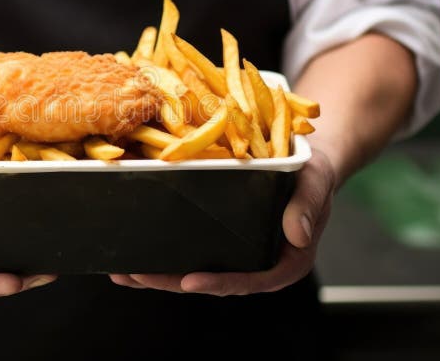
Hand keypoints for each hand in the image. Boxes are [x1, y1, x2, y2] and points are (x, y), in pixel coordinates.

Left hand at [109, 148, 336, 294]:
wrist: (303, 156)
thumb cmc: (313, 170)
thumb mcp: (315, 181)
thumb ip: (307, 206)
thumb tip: (298, 237)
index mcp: (284, 260)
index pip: (251, 280)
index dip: (220, 283)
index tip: (190, 281)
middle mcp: (256, 261)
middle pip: (212, 280)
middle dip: (171, 281)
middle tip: (137, 276)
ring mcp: (235, 251)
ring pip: (195, 268)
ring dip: (158, 272)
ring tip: (124, 271)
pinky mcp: (219, 236)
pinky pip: (191, 248)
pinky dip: (163, 249)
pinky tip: (133, 249)